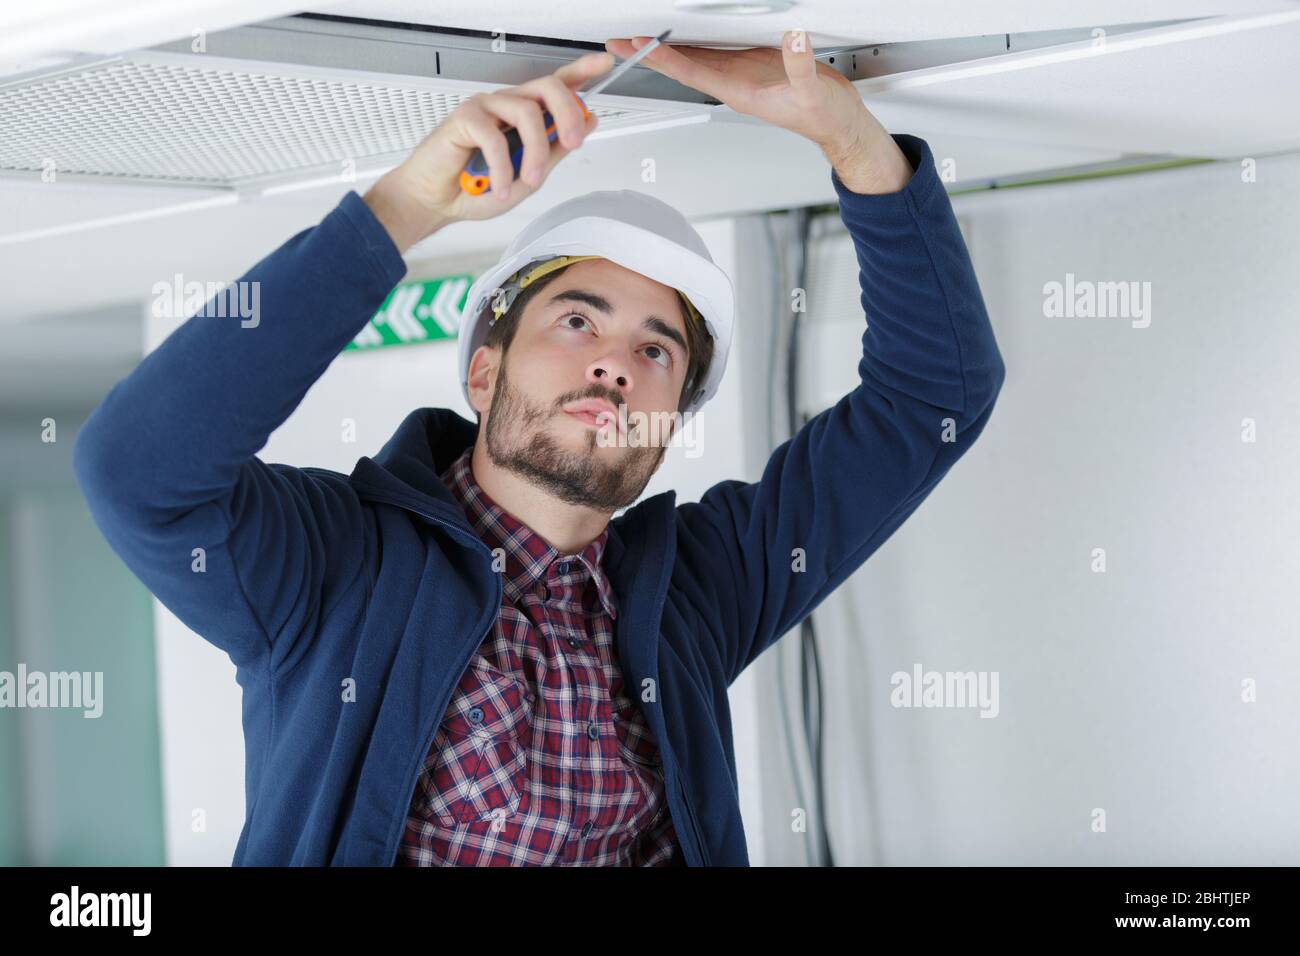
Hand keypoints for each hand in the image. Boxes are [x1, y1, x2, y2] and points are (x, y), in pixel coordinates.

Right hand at [365, 51, 613, 251]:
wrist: (437, 202)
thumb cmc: (476, 189)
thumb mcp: (529, 177)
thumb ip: (556, 150)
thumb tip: (587, 124)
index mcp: (526, 115)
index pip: (557, 86)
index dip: (581, 72)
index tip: (602, 64)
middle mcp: (508, 105)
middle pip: (548, 88)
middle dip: (567, 114)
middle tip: (572, 142)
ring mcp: (487, 108)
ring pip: (527, 112)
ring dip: (534, 152)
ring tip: (527, 179)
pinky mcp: (465, 118)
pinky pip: (494, 137)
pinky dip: (501, 168)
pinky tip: (498, 186)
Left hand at [605, 30, 910, 193]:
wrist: (837, 125)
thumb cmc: (824, 118)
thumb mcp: (814, 93)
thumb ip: (801, 67)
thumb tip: (792, 40)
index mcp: (739, 92)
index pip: (692, 71)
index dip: (664, 57)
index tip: (640, 44)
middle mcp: (733, 84)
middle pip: (681, 66)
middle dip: (648, 54)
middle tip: (617, 42)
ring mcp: (740, 75)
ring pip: (693, 59)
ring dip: (663, 49)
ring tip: (636, 37)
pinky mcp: (752, 65)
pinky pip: (715, 50)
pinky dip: (694, 40)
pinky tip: (682, 32)